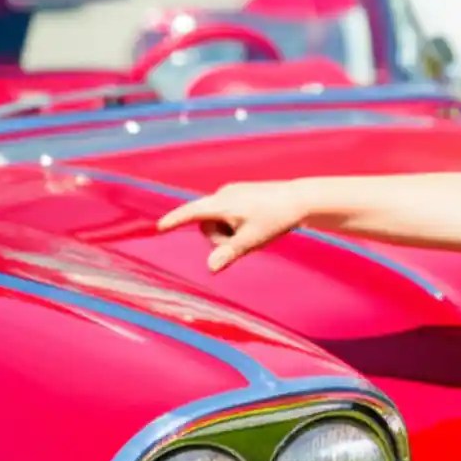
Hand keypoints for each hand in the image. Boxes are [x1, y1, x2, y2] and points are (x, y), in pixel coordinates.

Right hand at [156, 180, 307, 272]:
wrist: (300, 198)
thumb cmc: (276, 219)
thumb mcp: (252, 240)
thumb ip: (229, 253)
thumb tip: (210, 268)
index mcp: (222, 203)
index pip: (191, 213)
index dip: (175, 220)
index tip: (160, 227)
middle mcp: (223, 194)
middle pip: (206, 225)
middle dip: (219, 238)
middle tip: (245, 241)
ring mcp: (232, 192)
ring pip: (218, 221)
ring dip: (229, 232)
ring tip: (254, 230)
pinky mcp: (240, 194)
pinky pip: (228, 214)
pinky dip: (236, 225)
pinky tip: (257, 224)